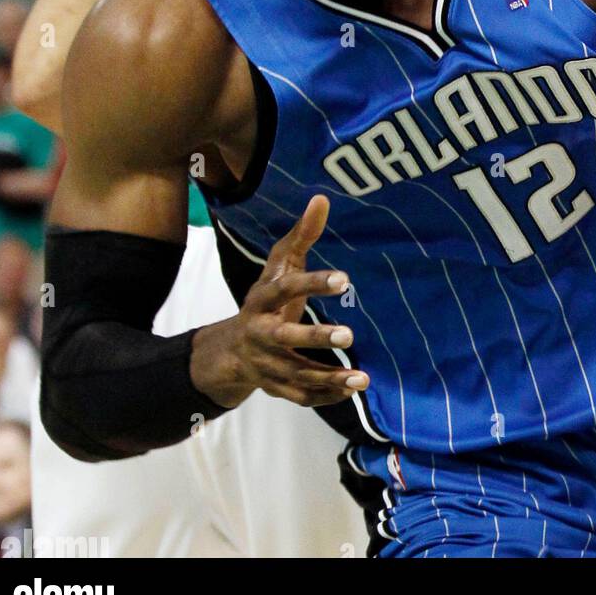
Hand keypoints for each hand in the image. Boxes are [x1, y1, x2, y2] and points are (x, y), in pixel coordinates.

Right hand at [190, 194, 367, 408]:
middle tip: (350, 333)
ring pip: (296, 374)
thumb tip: (322, 198)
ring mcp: (266, 364)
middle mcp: (259, 334)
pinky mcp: (276, 386)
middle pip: (284, 338)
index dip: (313, 283)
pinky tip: (353, 388)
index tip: (345, 279)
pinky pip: (301, 396)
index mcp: (260, 300)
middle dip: (315, 337)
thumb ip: (301, 236)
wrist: (233, 349)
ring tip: (362, 377)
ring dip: (328, 377)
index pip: (285, 289)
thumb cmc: (267, 300)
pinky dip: (325, 395)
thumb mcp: (279, 267)